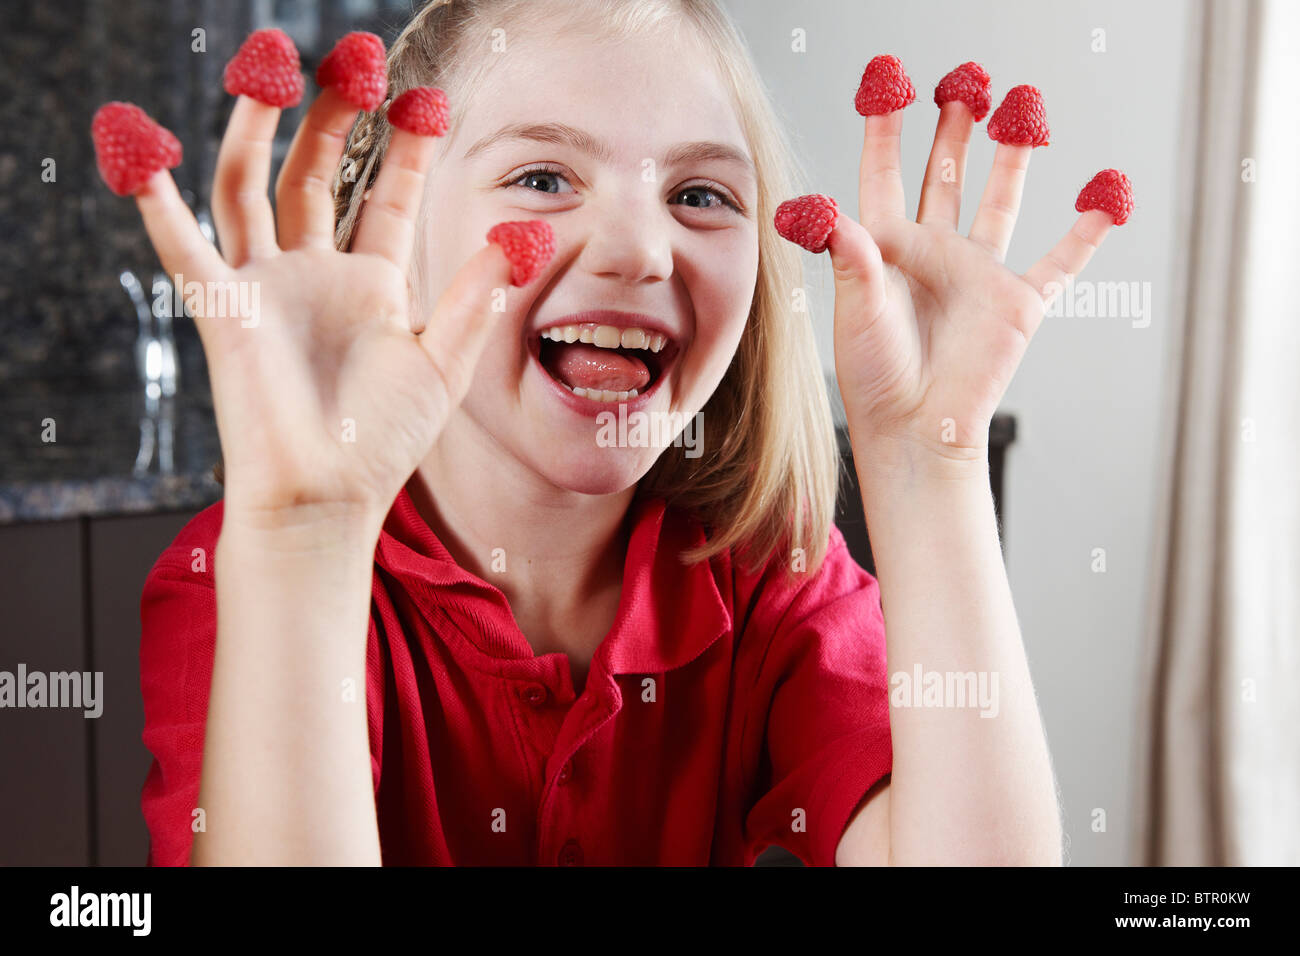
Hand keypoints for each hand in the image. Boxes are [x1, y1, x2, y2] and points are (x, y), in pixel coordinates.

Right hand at [129, 89, 512, 527]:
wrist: (327, 498)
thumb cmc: (383, 442)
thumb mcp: (445, 363)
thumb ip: (479, 296)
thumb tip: (525, 233)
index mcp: (372, 285)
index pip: (388, 196)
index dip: (406, 147)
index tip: (425, 99)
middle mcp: (316, 274)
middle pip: (317, 173)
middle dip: (334, 115)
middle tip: (354, 57)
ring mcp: (266, 286)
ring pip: (251, 185)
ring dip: (258, 125)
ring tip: (274, 63)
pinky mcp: (221, 308)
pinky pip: (181, 243)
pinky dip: (154, 197)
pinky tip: (141, 144)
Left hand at [826, 103, 1115, 464]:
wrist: (916, 431)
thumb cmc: (875, 378)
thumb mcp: (856, 311)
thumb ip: (849, 257)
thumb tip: (822, 211)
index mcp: (886, 250)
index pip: (885, 175)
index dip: (885, 130)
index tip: (886, 84)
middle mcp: (934, 253)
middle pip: (945, 175)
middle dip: (954, 128)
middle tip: (965, 82)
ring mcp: (978, 274)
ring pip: (1001, 199)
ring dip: (1011, 155)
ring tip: (1020, 107)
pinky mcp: (1019, 302)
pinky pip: (1062, 259)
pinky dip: (1089, 229)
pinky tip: (1107, 193)